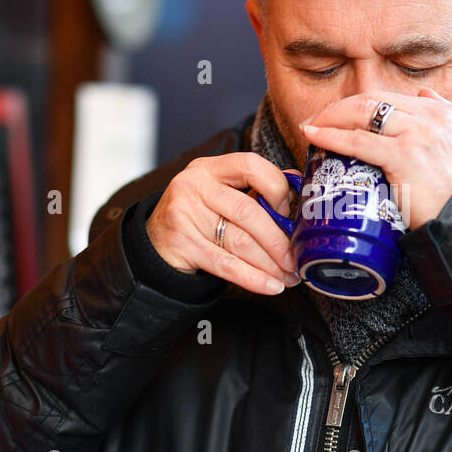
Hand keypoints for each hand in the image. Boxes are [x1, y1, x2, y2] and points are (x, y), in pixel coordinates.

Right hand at [145, 152, 301, 294]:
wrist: (156, 242)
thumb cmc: (197, 216)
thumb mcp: (221, 193)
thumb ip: (256, 187)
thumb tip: (296, 183)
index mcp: (209, 168)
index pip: (250, 166)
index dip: (277, 188)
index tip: (289, 213)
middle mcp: (194, 185)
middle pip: (248, 212)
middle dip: (279, 240)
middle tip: (296, 259)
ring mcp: (184, 214)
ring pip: (239, 242)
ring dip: (270, 264)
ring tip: (289, 276)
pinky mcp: (181, 243)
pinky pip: (225, 264)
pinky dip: (253, 278)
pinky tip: (271, 286)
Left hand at [298, 88, 451, 230]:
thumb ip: (444, 117)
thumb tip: (424, 94)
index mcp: (447, 112)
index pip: (393, 97)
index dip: (362, 104)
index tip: (342, 114)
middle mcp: (433, 116)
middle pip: (375, 99)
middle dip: (341, 107)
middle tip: (319, 118)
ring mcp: (419, 134)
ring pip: (364, 113)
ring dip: (331, 116)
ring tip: (312, 126)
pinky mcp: (405, 156)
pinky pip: (360, 140)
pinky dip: (332, 135)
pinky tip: (314, 134)